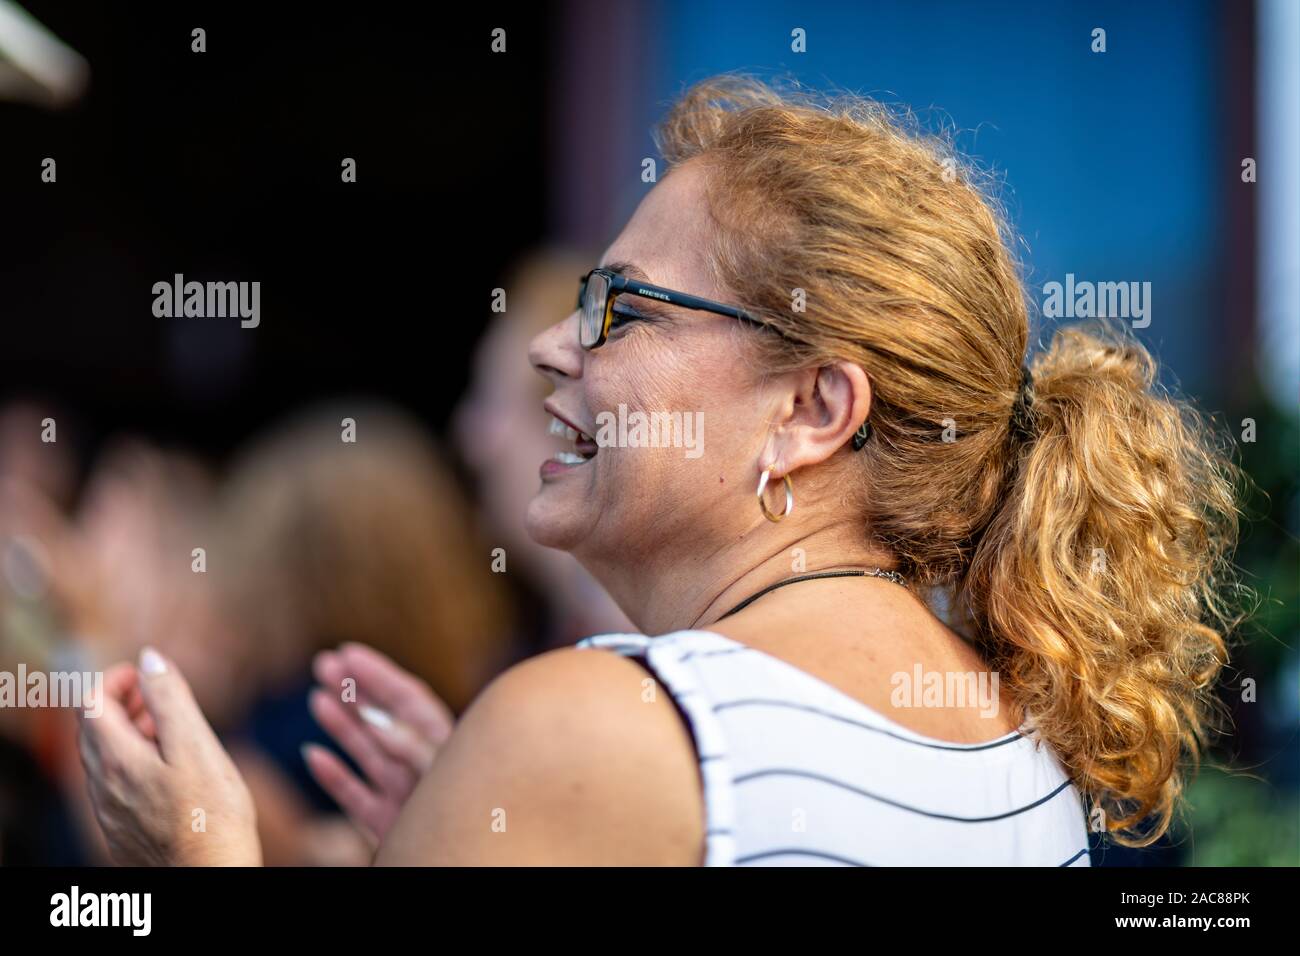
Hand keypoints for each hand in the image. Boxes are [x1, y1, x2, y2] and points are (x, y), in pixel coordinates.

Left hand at [78, 648, 259, 865]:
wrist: (210, 877)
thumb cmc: (211, 815)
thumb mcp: (196, 744)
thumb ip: (169, 697)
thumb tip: (149, 657)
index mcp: (116, 760)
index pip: (91, 702)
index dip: (116, 679)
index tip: (147, 675)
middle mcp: (103, 786)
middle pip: (93, 728)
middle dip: (121, 702)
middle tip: (157, 695)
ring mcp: (110, 810)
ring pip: (102, 757)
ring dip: (127, 732)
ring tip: (167, 728)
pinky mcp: (123, 829)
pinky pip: (114, 783)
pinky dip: (132, 760)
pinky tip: (167, 769)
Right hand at [305, 643, 454, 844]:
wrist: (463, 864)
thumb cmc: (469, 814)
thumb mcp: (441, 773)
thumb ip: (412, 745)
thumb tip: (376, 718)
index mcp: (446, 745)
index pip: (408, 699)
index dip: (378, 673)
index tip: (346, 651)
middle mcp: (423, 766)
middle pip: (385, 719)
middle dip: (354, 690)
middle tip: (321, 664)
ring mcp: (404, 794)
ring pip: (368, 753)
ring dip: (341, 725)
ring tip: (316, 698)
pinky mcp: (388, 824)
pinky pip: (357, 797)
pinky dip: (334, 777)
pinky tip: (313, 754)